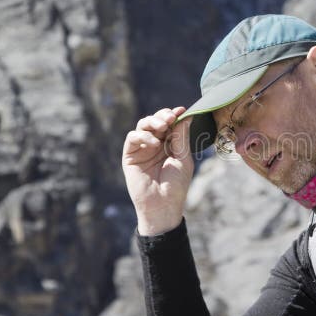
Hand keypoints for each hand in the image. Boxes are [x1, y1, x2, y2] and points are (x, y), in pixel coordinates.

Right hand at [122, 107, 192, 235]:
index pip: (170, 124)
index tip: (182, 110)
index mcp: (170, 144)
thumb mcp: (182, 159)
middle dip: (163, 116)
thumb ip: (181, 138)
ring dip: (152, 121)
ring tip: (162, 126)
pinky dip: (142, 136)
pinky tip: (153, 143)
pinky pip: (132, 138)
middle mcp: (155, 144)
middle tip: (171, 117)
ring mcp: (142, 149)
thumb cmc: (176, 185)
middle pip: (156, 121)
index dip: (174, 115)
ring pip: (143, 125)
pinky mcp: (130, 156)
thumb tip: (185, 116)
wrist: (162, 205)